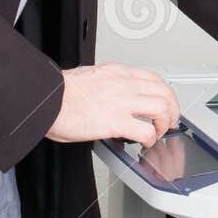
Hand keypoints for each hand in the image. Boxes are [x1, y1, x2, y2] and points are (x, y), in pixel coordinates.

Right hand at [46, 62, 179, 148]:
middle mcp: (124, 84)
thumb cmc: (59, 93)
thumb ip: (107, 84)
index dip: (165, 94)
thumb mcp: (89, 77)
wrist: (44, 99)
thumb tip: (113, 97)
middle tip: (169, 122)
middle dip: (172, 110)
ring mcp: (122, 102)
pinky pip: (146, 131)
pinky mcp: (116, 122)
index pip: (154, 78)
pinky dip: (150, 139)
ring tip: (158, 134)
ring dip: (164, 125)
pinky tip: (144, 144)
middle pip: (165, 92)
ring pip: (162, 109)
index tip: (165, 104)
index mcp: (117, 73)